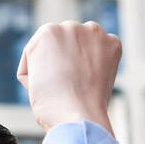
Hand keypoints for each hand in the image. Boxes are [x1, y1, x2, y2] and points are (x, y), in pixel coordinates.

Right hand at [16, 21, 120, 135]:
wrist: (76, 118)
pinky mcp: (112, 43)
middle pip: (64, 41)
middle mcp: (69, 25)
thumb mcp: (32, 79)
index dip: (40, 67)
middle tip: (64, 82)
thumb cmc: (50, 105)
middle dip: (64, 57)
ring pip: (85, 42)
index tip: (44, 82)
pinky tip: (94, 78)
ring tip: (79, 81)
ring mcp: (93, 32)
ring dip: (82, 55)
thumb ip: (43, 61)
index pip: (41, 46)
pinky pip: (105, 49)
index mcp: (45, 33)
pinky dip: (102, 61)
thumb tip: (58, 60)